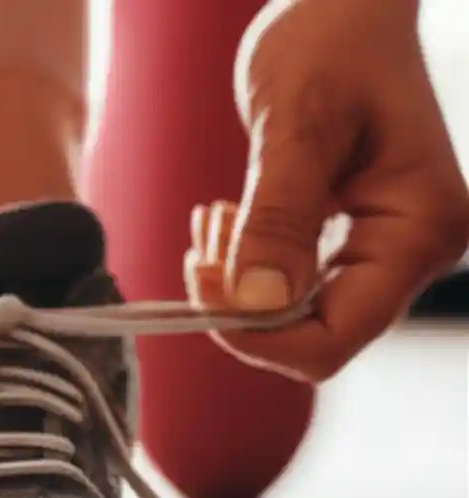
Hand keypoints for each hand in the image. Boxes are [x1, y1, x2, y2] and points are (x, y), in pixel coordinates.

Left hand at [186, 0, 468, 380]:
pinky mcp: (357, 241)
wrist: (346, 7)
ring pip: (297, 315)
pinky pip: (295, 285)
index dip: (257, 334)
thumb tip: (254, 304)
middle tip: (205, 236)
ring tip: (216, 215)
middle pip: (314, 337)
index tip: (203, 278)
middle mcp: (415, 251)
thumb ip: (277, 217)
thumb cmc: (330, 41)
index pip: (334, 339)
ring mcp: (388, 249)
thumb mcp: (293, 124)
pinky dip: (250, 264)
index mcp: (419, 228)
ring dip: (239, 281)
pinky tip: (229, 218)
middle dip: (243, 302)